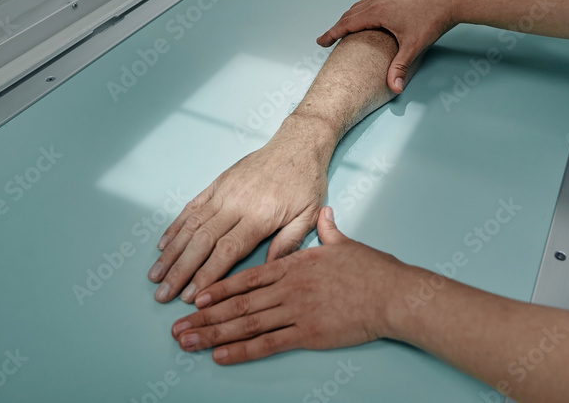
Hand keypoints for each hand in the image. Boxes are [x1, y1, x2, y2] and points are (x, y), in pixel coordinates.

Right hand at [148, 116, 335, 302]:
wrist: (297, 144)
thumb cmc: (306, 181)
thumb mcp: (309, 214)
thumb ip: (289, 243)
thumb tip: (268, 271)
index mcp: (260, 216)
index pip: (227, 251)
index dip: (206, 274)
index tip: (190, 295)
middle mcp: (236, 203)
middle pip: (201, 241)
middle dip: (180, 271)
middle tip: (163, 294)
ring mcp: (223, 192)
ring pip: (191, 225)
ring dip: (171, 252)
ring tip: (155, 275)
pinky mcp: (217, 183)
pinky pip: (192, 207)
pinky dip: (175, 226)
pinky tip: (163, 245)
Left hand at [170, 207, 406, 363]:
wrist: (392, 294)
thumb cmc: (372, 270)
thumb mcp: (344, 244)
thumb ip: (327, 230)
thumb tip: (324, 214)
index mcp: (294, 264)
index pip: (246, 276)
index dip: (218, 287)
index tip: (196, 296)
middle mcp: (288, 287)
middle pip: (237, 302)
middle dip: (203, 316)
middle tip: (176, 327)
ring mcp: (296, 311)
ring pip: (245, 323)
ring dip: (212, 334)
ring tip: (187, 342)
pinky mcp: (307, 333)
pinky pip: (267, 343)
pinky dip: (241, 350)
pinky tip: (220, 355)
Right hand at [316, 0, 456, 92]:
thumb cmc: (431, 21)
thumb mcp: (413, 47)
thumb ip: (400, 68)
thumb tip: (394, 89)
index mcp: (377, 12)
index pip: (347, 24)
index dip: (332, 34)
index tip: (321, 42)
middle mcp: (378, 0)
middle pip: (350, 14)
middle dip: (337, 27)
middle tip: (326, 39)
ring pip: (359, 5)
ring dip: (348, 16)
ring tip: (343, 28)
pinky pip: (370, 0)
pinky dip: (361, 8)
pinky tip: (365, 14)